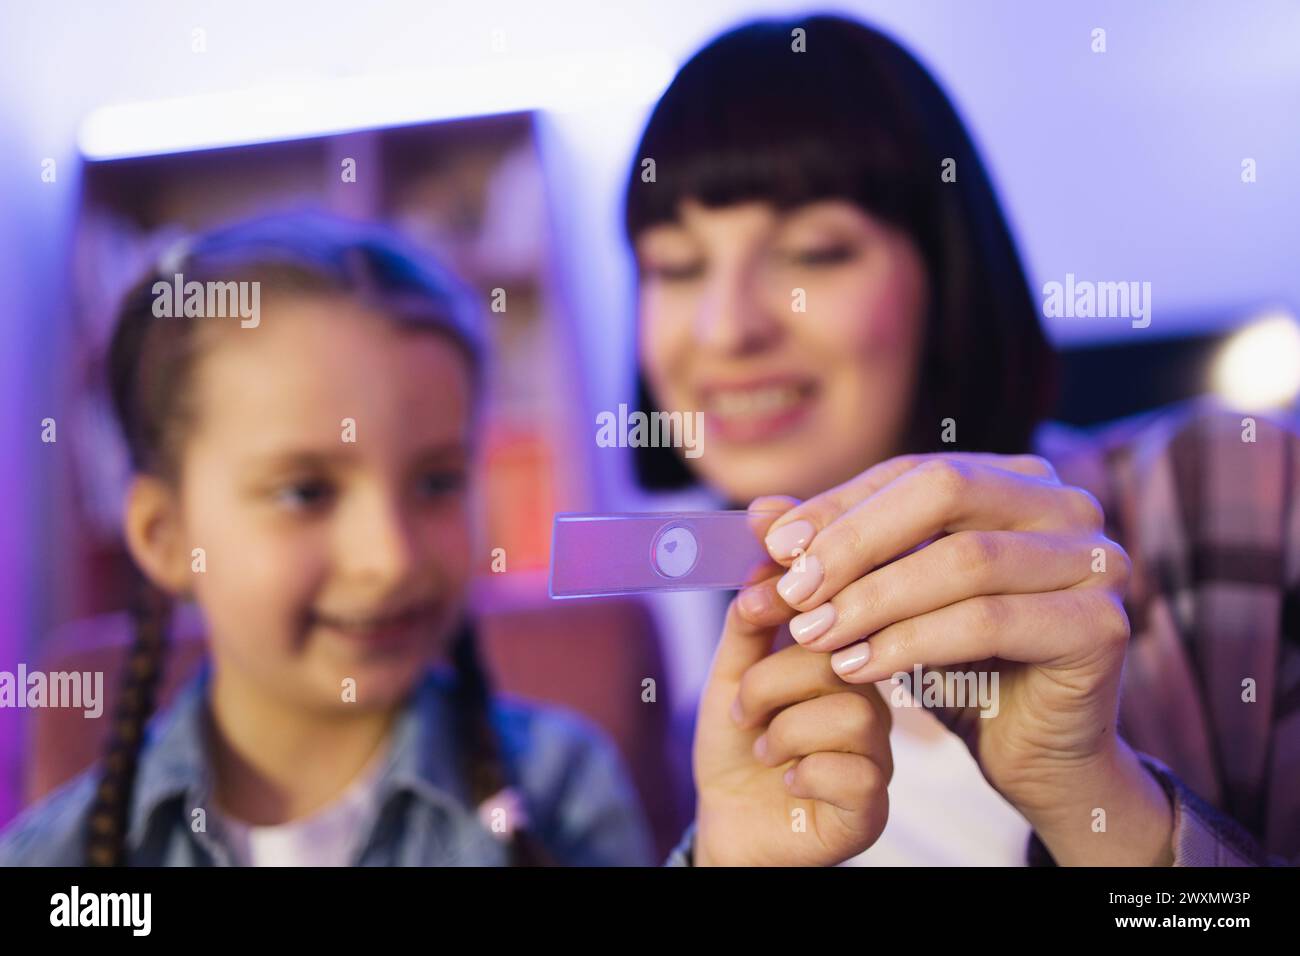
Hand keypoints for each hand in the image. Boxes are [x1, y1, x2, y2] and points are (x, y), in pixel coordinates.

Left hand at [692, 504, 892, 865]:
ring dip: (786, 731)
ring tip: (765, 749)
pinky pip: (855, 775)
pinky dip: (804, 774)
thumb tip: (763, 551)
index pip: (844, 612)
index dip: (797, 604)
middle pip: (844, 661)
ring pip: (851, 716)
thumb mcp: (731, 672)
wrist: (725, 823)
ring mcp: (878, 757)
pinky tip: (788, 782)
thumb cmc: (736, 747)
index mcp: (844, 663)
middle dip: (772, 681)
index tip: (752, 612)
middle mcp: (872, 704)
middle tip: (743, 711)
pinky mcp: (872, 808)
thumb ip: (750, 620)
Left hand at [749, 454, 1172, 864]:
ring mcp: (1095, 559)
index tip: (771, 546)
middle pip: (944, 491)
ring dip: (873, 599)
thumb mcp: (889, 598)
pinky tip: (857, 667)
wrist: (1035, 748)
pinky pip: (989, 621)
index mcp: (1017, 479)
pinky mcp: (1100, 624)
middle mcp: (1065, 504)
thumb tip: (757, 513)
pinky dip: (911, 642)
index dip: (839, 505)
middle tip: (792, 590)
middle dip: (855, 541)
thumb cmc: (960, 662)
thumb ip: (833, 551)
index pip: (913, 471)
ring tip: (812, 636)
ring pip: (964, 560)